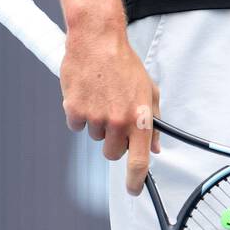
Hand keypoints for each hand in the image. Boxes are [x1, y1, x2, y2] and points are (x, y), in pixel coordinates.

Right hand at [61, 20, 159, 195]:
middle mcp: (117, 121)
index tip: (134, 189)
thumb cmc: (123, 62)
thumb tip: (155, 147)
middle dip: (114, 141)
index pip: (139, 162)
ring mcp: (95, 117)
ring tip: (102, 96)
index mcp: (139, 118)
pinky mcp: (74, 110)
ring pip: (95, 137)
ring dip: (98, 123)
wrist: (97, 39)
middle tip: (115, 117)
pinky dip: (80, 114)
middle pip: (112, 153)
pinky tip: (87, 94)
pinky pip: (77, 125)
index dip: (136, 182)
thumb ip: (152, 120)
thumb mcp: (147, 89)